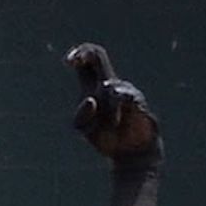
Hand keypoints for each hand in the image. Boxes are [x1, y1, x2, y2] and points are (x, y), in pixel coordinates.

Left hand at [64, 43, 161, 169]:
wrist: (130, 152)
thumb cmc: (107, 138)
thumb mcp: (85, 129)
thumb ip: (82, 116)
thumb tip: (91, 100)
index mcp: (93, 87)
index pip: (86, 62)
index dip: (77, 55)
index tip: (69, 61)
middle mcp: (109, 83)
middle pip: (98, 55)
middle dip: (86, 53)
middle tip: (78, 60)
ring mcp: (124, 90)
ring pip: (108, 86)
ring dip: (105, 108)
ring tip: (112, 125)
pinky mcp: (137, 100)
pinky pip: (123, 97)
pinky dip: (115, 110)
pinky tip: (116, 123)